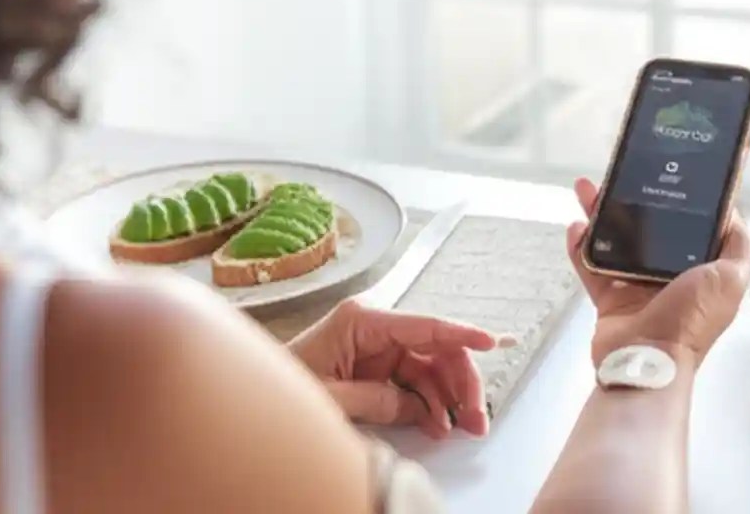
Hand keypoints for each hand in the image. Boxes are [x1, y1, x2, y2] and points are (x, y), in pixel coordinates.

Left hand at [289, 300, 496, 438]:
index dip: (461, 334)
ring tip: (460, 427)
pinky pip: (416, 382)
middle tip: (473, 416)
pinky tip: (436, 424)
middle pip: (436, 348)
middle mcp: (376, 327)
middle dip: (460, 382)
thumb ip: (377, 400)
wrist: (259, 396)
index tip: (490, 342)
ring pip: (431, 368)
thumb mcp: (330, 398)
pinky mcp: (378, 366)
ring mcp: (379, 347)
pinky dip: (429, 404)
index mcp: (362, 320)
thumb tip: (420, 408)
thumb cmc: (284, 384)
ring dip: (449, 398)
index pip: (424, 325)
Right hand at [566, 177, 749, 366]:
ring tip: (586, 189)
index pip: (691, 227)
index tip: (667, 174)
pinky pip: (592, 267)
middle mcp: (669, 277)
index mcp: (701, 271)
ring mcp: (637, 287)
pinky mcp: (609, 299)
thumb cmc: (692, 319)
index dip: (680, 201)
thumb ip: (738, 245)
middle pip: (649, 230)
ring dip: (601, 215)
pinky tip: (575, 226)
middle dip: (633, 202)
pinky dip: (581, 248)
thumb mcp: (730, 277)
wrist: (648, 360)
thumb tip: (733, 212)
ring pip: (617, 242)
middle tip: (618, 176)